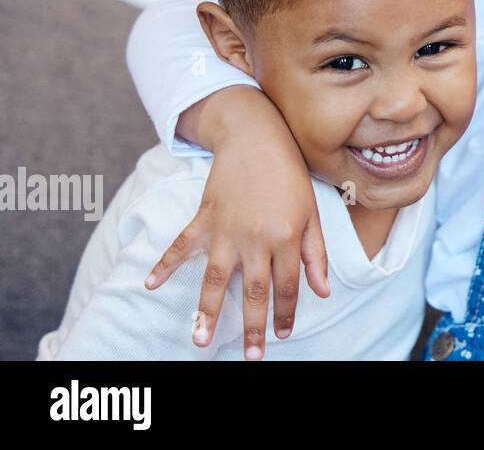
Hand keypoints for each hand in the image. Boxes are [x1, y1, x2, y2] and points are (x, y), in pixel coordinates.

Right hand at [143, 86, 329, 359]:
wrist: (257, 136)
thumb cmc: (290, 175)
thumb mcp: (312, 212)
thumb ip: (316, 253)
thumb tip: (323, 291)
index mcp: (286, 237)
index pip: (287, 285)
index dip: (286, 312)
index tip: (283, 334)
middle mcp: (255, 238)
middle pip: (253, 291)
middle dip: (252, 327)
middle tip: (251, 356)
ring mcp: (226, 229)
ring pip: (214, 278)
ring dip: (206, 311)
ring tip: (199, 340)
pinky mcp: (204, 218)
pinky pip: (181, 245)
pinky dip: (164, 264)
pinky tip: (150, 284)